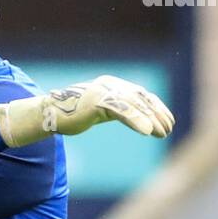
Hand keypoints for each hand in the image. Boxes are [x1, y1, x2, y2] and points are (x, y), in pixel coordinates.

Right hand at [0, 75, 174, 146]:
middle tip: (169, 129)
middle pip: (141, 99)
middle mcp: (111, 85)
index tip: (168, 122)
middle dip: (157, 114)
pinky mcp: (97, 101)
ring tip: (162, 133)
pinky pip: (122, 110)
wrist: (49, 114)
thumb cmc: (72, 115)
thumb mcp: (100, 113)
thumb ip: (116, 112)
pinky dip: (136, 120)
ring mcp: (104, 91)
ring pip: (134, 104)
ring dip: (151, 119)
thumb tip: (134, 121)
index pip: (141, 96)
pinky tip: (147, 132)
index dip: (156, 108)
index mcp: (113, 86)